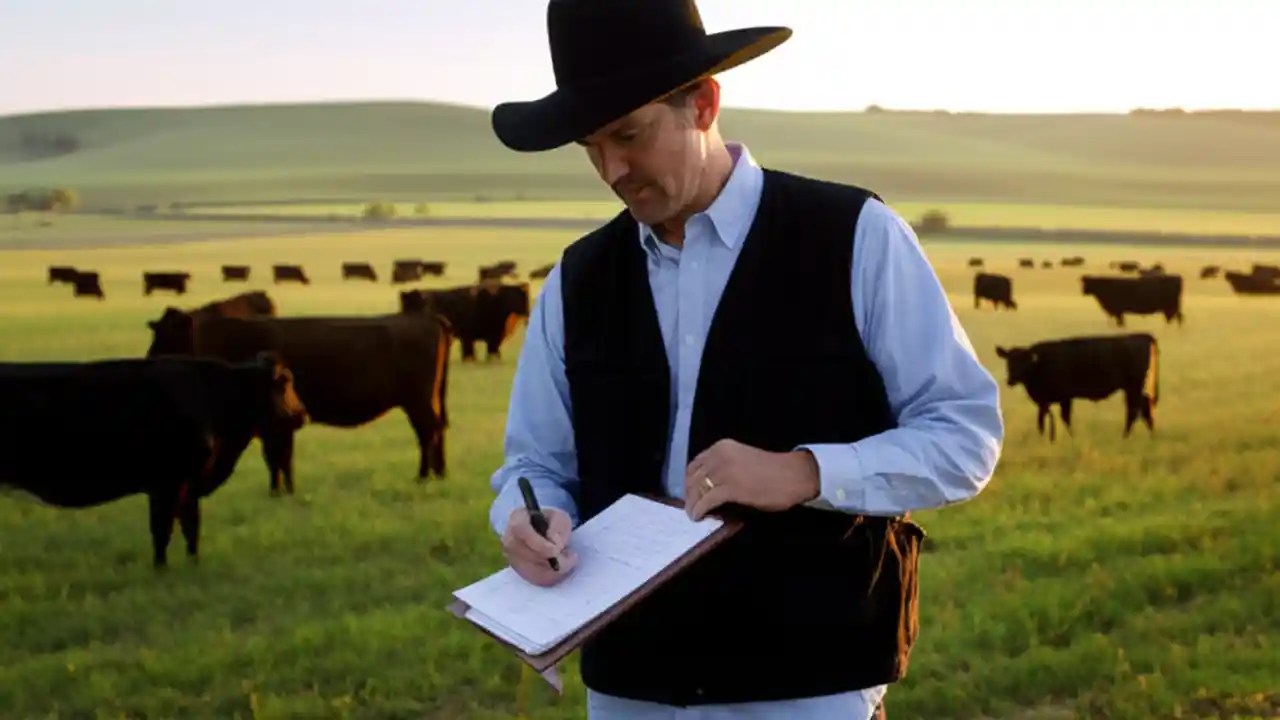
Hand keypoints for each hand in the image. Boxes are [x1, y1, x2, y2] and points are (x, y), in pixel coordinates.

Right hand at [501, 507, 577, 585]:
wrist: (544, 532)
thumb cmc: (551, 522)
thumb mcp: (559, 517)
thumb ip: (558, 526)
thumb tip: (554, 543)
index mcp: (517, 517)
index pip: (520, 530)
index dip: (538, 543)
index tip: (556, 550)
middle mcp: (509, 538)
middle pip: (526, 554)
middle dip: (551, 559)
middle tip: (571, 557)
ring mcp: (511, 557)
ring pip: (531, 570)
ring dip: (554, 570)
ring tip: (568, 561)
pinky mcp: (518, 571)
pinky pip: (534, 579)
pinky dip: (551, 577)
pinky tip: (561, 569)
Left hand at [683, 439, 820, 520]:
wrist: (795, 475)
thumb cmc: (774, 470)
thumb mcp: (743, 460)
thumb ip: (725, 467)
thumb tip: (709, 485)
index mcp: (723, 447)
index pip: (695, 464)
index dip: (690, 480)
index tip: (691, 492)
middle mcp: (719, 456)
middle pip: (693, 477)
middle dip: (689, 494)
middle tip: (691, 506)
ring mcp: (724, 471)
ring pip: (697, 490)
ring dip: (692, 504)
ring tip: (694, 514)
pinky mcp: (730, 488)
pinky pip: (706, 501)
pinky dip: (699, 510)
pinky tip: (699, 517)